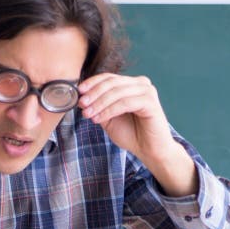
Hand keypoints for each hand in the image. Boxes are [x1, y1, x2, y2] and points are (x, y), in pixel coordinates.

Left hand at [78, 73, 197, 196]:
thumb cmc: (131, 134)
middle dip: (94, 94)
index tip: (79, 91)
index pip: (109, 78)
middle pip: (112, 83)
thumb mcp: (109, 118)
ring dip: (99, 103)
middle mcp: (141, 84)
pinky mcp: (150, 102)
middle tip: (82, 104)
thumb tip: (81, 99)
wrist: (149, 150)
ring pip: (117, 92)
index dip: (92, 83)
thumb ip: (99, 107)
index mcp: (131, 84)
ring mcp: (147, 91)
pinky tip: (99, 118)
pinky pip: (125, 103)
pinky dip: (109, 110)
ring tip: (87, 114)